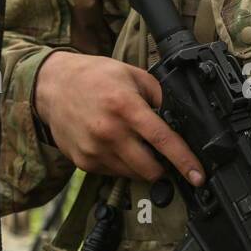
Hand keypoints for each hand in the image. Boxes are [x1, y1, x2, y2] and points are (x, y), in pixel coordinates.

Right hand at [33, 50, 204, 185]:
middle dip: (164, 167)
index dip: (184, 160)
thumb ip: (159, 97)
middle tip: (163, 156)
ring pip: (133, 174)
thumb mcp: (134, 76)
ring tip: (135, 144)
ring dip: (142, 166)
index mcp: (125, 107)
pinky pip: (114, 173)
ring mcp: (94, 150)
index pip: (162, 140)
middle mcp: (109, 132)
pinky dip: (122, 164)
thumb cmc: (94, 77)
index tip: (198, 175)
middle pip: (150, 168)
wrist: (52, 85)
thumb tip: (180, 120)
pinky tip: (115, 145)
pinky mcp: (83, 162)